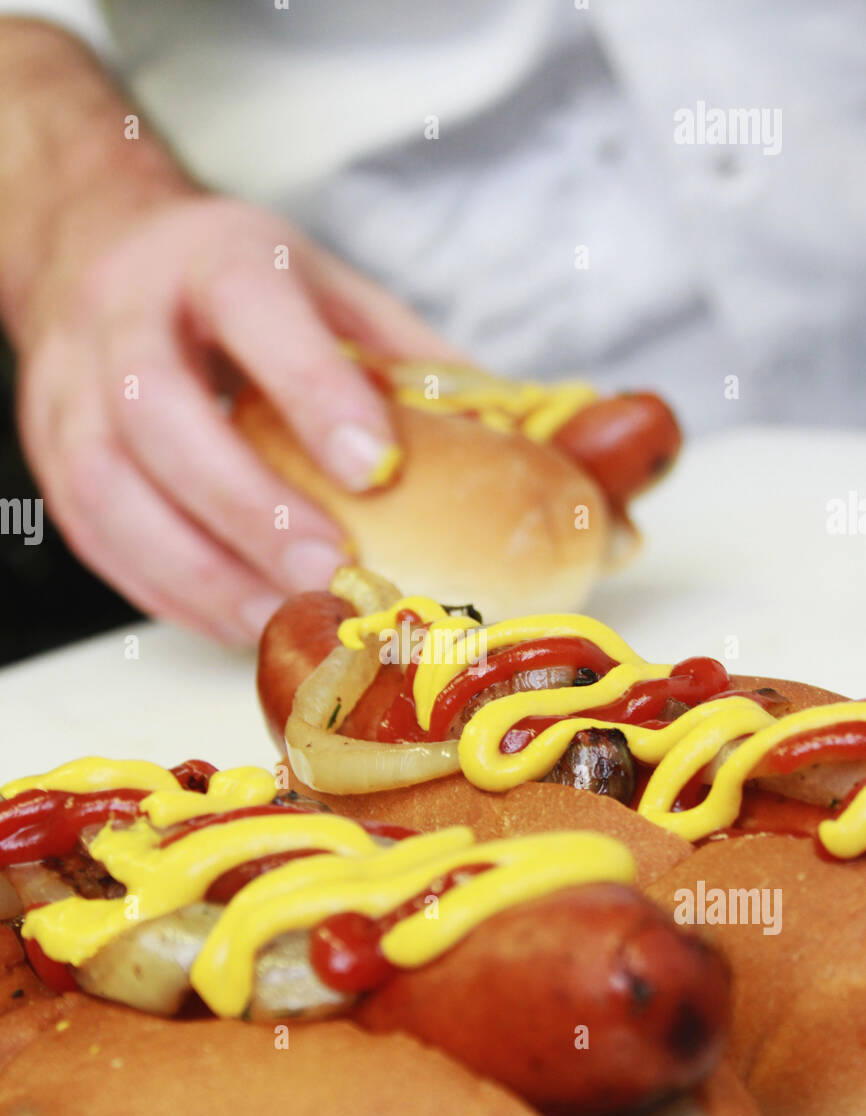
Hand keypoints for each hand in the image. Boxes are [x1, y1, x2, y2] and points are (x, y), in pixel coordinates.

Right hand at [15, 192, 460, 642]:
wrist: (99, 258)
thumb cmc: (231, 287)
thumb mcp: (326, 288)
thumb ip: (404, 359)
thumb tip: (516, 443)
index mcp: (214, 258)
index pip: (255, 310)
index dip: (312, 390)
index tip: (375, 467)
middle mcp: (126, 318)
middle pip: (162, 414)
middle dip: (247, 506)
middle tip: (328, 570)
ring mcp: (72, 393)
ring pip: (113, 491)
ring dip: (203, 572)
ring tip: (284, 616)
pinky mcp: (53, 460)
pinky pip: (101, 541)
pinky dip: (170, 594)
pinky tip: (235, 619)